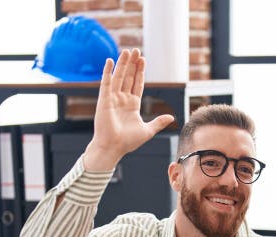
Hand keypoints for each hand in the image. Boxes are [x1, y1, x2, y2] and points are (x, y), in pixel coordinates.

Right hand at [84, 48, 174, 170]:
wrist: (113, 147)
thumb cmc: (128, 142)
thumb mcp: (147, 130)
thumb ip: (158, 122)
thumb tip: (171, 118)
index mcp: (132, 105)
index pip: (137, 84)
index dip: (140, 72)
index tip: (143, 60)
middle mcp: (122, 100)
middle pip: (129, 77)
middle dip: (133, 64)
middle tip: (136, 50)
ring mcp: (112, 99)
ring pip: (119, 77)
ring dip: (123, 64)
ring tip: (127, 51)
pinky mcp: (104, 100)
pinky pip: (106, 83)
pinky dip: (107, 72)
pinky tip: (110, 61)